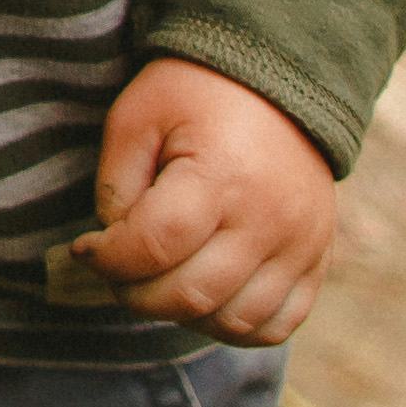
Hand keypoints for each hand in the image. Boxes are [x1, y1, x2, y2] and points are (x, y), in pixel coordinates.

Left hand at [78, 59, 336, 345]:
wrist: (278, 79)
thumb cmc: (195, 95)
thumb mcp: (137, 117)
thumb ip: (115, 185)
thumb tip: (112, 248)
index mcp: (220, 175)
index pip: (154, 247)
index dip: (107, 259)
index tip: (88, 248)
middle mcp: (268, 219)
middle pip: (190, 295)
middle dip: (135, 293)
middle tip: (119, 270)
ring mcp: (300, 245)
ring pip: (232, 322)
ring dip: (182, 315)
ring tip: (161, 281)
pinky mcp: (317, 259)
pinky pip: (277, 325)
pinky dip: (236, 327)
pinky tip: (206, 298)